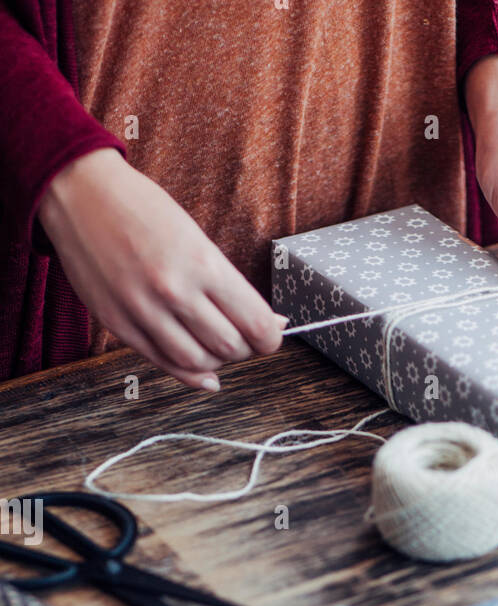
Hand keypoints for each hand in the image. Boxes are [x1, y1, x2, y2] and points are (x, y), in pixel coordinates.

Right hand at [38, 149, 285, 389]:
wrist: (79, 192)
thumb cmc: (141, 208)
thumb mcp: (196, 236)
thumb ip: (229, 284)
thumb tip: (271, 321)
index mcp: (202, 263)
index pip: (256, 324)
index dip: (271, 337)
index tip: (271, 334)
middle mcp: (174, 291)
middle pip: (230, 348)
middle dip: (245, 349)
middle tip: (242, 338)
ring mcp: (143, 311)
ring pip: (198, 363)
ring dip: (216, 362)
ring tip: (214, 346)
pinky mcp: (119, 324)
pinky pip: (163, 364)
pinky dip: (189, 373)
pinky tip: (201, 371)